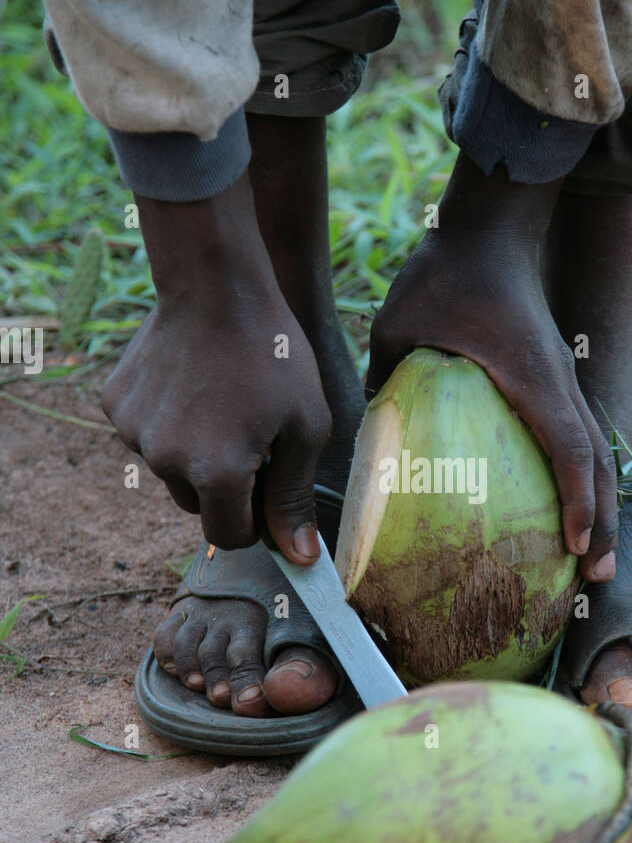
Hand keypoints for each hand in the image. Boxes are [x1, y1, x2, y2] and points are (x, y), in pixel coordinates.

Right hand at [101, 177, 331, 562]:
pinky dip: (169, 421)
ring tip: (225, 402)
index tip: (271, 489)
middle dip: (227, 486)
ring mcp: (134, 432)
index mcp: (216, 474)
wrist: (217, 283)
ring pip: (171, 469)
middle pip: (198, 505)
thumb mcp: (305, 427)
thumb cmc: (275, 354)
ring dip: (196, 452)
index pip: (231, 536)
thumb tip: (299, 558)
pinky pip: (147, 433)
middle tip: (254, 437)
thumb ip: (295, 497)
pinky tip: (194, 384)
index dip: (257, 521)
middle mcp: (166, 461)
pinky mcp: (116, 404)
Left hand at [367, 156, 617, 579]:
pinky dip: (583, 478)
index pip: (569, 445)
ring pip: (598, 452)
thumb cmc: (442, 272)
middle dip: (602, 520)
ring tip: (591, 558)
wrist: (491, 228)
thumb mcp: (398, 323)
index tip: (575, 545)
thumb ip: (386, 376)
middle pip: (599, 461)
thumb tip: (373, 431)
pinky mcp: (557, 376)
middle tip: (594, 576)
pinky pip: (579, 435)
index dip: (577, 500)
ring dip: (599, 504)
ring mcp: (564, 377)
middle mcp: (560, 380)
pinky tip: (569, 510)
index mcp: (531, 373)